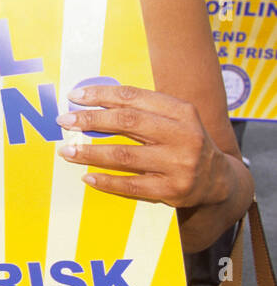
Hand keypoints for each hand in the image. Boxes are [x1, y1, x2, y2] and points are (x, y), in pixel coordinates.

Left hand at [55, 84, 232, 208]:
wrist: (219, 181)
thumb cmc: (183, 143)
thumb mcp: (173, 120)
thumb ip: (141, 110)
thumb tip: (90, 102)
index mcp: (182, 112)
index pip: (134, 97)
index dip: (101, 95)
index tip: (74, 97)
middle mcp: (184, 136)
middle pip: (128, 122)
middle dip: (91, 120)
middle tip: (65, 121)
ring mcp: (179, 164)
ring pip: (125, 155)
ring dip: (90, 153)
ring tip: (67, 151)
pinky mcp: (173, 190)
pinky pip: (131, 185)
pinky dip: (106, 181)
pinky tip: (87, 177)